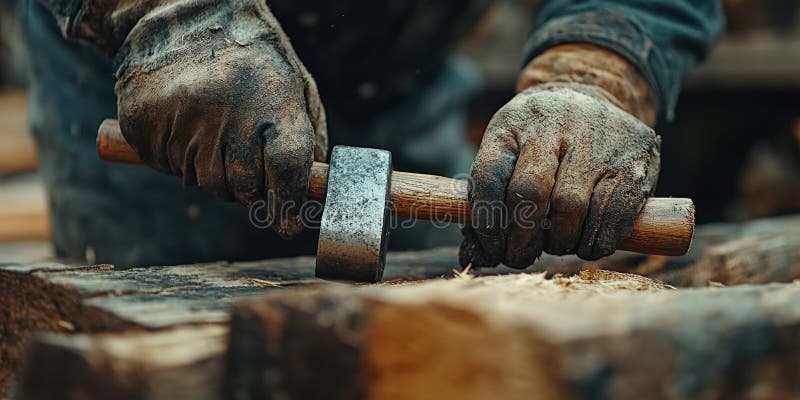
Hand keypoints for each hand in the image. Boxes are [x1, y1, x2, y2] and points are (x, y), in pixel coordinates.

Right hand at [115, 2, 325, 238]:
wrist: (184, 18)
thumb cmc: (252, 60)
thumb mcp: (296, 86)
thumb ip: (308, 136)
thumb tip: (311, 189)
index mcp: (274, 103)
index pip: (287, 171)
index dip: (289, 204)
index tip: (288, 224)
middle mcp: (229, 113)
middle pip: (243, 188)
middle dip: (249, 189)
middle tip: (245, 161)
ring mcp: (183, 119)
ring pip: (204, 182)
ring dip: (212, 172)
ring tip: (215, 132)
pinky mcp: (145, 123)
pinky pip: (165, 167)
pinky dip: (176, 158)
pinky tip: (185, 124)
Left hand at [460, 82, 659, 268]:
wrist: (591, 94)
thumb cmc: (538, 141)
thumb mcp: (507, 154)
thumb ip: (489, 202)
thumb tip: (475, 258)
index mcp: (510, 125)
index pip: (488, 177)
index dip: (487, 222)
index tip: (494, 248)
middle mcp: (553, 125)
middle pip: (530, 193)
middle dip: (522, 238)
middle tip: (521, 256)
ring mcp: (596, 141)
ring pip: (571, 208)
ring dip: (560, 241)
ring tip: (556, 244)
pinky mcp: (633, 160)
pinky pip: (613, 215)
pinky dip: (597, 241)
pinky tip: (587, 244)